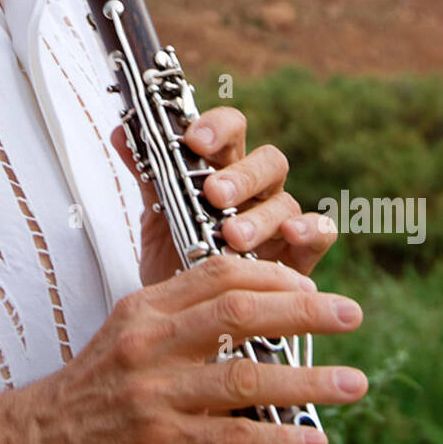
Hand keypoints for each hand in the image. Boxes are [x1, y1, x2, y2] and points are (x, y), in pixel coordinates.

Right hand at [0, 254, 365, 443]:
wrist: (31, 442)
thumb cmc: (89, 390)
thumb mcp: (126, 335)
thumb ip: (180, 321)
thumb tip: (249, 315)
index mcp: (146, 309)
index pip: (218, 272)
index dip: (273, 275)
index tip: (311, 286)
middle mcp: (151, 342)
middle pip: (240, 311)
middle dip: (305, 311)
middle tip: (351, 314)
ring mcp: (154, 391)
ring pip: (245, 374)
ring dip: (308, 378)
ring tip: (352, 382)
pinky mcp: (157, 440)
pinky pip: (231, 435)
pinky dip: (278, 436)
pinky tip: (310, 439)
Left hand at [111, 105, 336, 284]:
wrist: (187, 315)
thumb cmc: (176, 256)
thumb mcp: (157, 216)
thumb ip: (147, 175)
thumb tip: (122, 132)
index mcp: (222, 168)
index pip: (231, 131)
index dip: (219, 128)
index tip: (195, 140)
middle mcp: (256, 190)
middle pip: (267, 161)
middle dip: (241, 176)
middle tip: (214, 194)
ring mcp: (280, 221)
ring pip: (285, 201)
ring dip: (260, 216)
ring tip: (232, 237)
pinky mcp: (299, 255)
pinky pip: (320, 233)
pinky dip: (311, 228)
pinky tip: (292, 234)